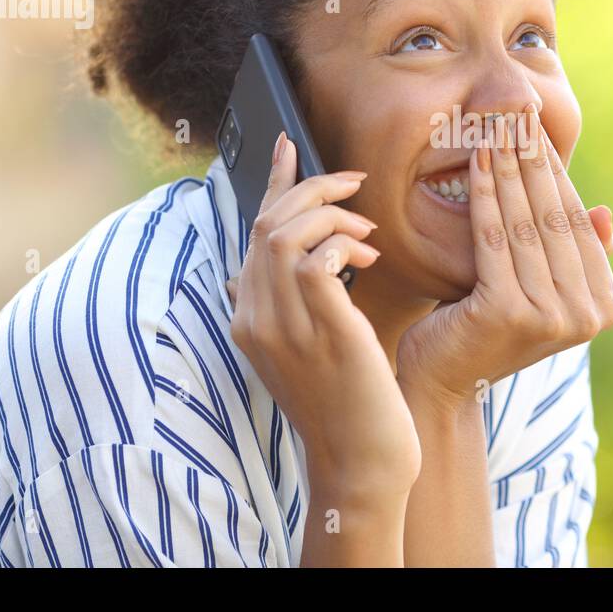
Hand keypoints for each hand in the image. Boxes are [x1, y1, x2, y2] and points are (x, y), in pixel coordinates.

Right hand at [227, 132, 420, 498]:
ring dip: (332, 214)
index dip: (274, 184)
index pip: (253, 234)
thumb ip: (278, 311)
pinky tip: (367, 256)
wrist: (361, 463)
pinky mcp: (320, 328)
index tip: (291, 148)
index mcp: (247, 319)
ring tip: (367, 232)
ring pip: (286, 232)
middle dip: (312, 189)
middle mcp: (254, 319)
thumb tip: (244, 277)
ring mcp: (282, 325)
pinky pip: (315, 258)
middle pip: (266, 223)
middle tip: (354, 183)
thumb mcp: (299, 354)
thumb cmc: (344, 405)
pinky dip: (342, 243)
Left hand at [397, 106, 612, 407]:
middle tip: (517, 117)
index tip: (537, 132)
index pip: (577, 224)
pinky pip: (494, 238)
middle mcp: (586, 316)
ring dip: (509, 169)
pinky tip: (477, 160)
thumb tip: (605, 212)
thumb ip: (570, 256)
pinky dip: (485, 194)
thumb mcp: (537, 288)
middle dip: (534, 163)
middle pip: (553, 220)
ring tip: (496, 128)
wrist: (442, 382)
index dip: (557, 174)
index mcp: (603, 308)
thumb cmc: (485, 328)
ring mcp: (551, 317)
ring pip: (525, 224)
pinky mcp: (509, 312)